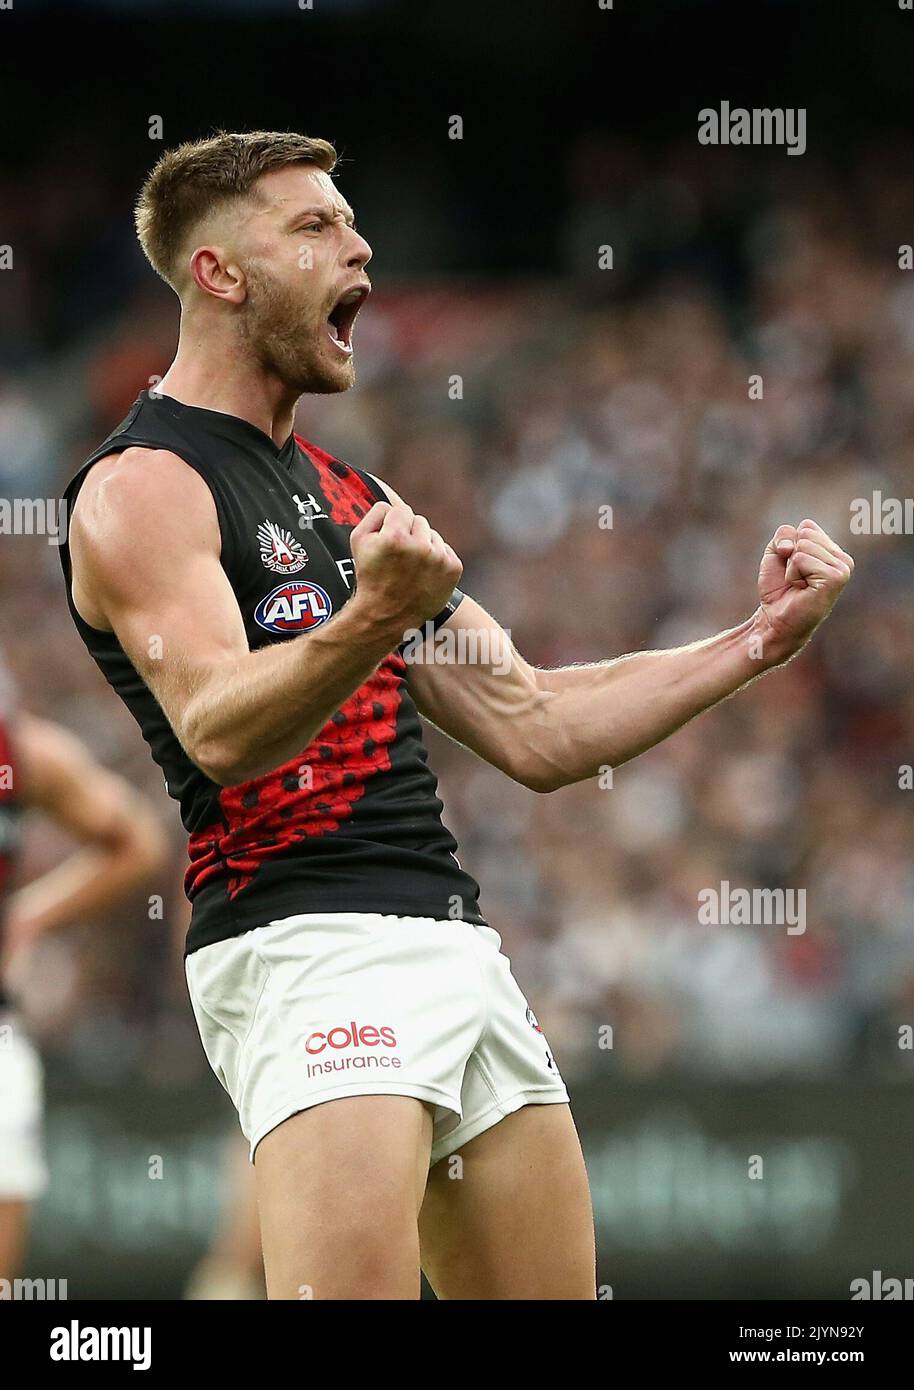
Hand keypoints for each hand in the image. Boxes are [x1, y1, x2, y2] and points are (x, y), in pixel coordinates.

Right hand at [349, 501, 462, 640]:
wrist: (388, 615)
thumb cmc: (371, 577)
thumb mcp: (358, 541)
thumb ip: (375, 513)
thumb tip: (392, 503)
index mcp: (396, 536)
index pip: (400, 510)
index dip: (392, 525)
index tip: (389, 541)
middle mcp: (421, 546)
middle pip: (418, 521)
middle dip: (409, 534)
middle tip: (399, 557)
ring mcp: (440, 558)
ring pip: (433, 535)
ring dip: (423, 546)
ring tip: (411, 567)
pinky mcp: (453, 568)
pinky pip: (445, 550)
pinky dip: (436, 559)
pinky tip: (423, 574)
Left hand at [753, 518, 853, 663]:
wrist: (775, 618)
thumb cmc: (778, 588)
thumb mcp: (776, 553)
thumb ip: (783, 535)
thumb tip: (792, 546)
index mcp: (833, 551)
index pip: (807, 526)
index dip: (789, 545)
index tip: (793, 567)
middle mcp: (842, 558)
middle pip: (805, 533)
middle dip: (790, 556)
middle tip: (795, 578)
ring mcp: (842, 568)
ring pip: (803, 546)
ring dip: (791, 567)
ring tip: (799, 584)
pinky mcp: (835, 578)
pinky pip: (802, 559)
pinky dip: (793, 574)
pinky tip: (801, 588)